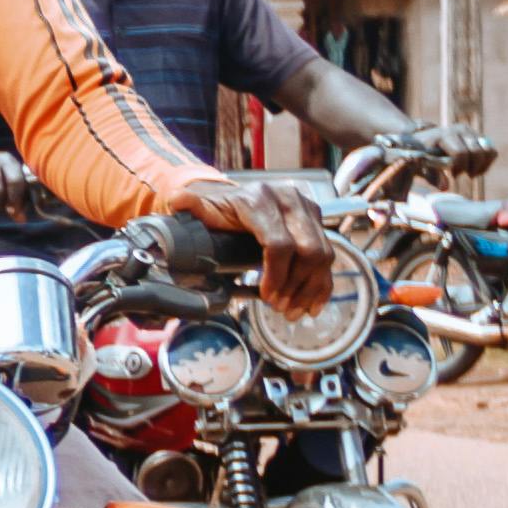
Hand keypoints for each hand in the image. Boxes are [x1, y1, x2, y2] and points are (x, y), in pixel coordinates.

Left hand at [192, 177, 344, 310]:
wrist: (238, 196)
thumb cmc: (220, 208)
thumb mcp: (205, 207)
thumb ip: (191, 206)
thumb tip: (177, 201)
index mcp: (260, 199)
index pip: (279, 243)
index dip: (276, 275)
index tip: (266, 297)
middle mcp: (289, 200)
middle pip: (308, 250)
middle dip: (295, 285)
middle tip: (279, 307)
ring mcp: (307, 210)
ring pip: (322, 255)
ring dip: (309, 289)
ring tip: (291, 311)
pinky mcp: (317, 222)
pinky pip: (330, 256)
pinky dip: (323, 285)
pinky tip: (312, 306)